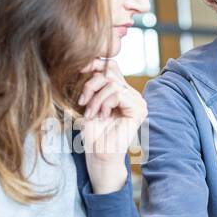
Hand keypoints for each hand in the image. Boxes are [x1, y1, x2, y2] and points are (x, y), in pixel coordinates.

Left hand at [77, 58, 146, 193]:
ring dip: (95, 98)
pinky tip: (101, 116)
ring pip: (112, 83)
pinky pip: (118, 93)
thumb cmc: (91, 133)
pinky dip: (104, 103)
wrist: (98, 155)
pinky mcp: (139, 109)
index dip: (94, 63)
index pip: (111, 66)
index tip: (78, 69)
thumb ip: (92, 83)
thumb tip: (86, 60)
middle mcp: (132, 94)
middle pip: (110, 71)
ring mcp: (138, 101)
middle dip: (91, 84)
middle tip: (83, 101)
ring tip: (91, 113)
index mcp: (122, 91)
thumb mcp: (87, 101)